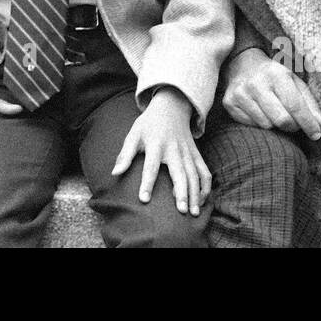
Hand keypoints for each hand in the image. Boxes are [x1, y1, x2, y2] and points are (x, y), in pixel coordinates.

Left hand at [111, 87, 210, 215]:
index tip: (144, 200)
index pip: (151, 166)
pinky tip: (202, 202)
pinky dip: (206, 187)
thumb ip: (125, 154)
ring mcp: (188, 152)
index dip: (147, 183)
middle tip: (181, 211)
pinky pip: (205, 172)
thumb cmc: (148, 124)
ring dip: (196, 194)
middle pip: (180, 172)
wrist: (171, 107)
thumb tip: (114, 173)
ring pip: (195, 174)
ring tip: (193, 213)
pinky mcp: (196, 154)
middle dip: (182, 192)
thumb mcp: (134, 134)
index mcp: (156, 144)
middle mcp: (174, 149)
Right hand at [222, 48, 320, 140]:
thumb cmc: (275, 77)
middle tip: (294, 123)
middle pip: (282, 120)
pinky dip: (260, 123)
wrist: (241, 64)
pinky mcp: (229, 103)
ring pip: (266, 125)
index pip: (295, 105)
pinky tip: (261, 113)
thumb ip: (311, 105)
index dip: (308, 123)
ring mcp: (240, 93)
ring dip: (275, 126)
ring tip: (276, 114)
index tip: (317, 134)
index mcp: (277, 74)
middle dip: (293, 126)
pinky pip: (251, 125)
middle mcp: (256, 83)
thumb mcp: (295, 84)